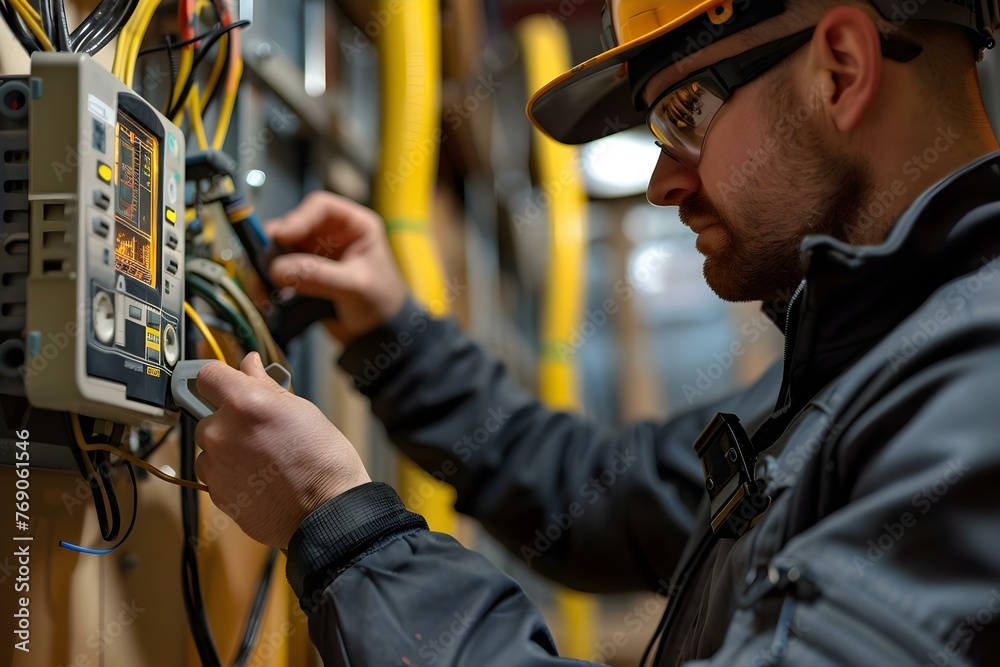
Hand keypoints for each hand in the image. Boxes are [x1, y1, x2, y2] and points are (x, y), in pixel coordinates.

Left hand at [193, 352, 370, 548]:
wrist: (326, 511)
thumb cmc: (323, 460)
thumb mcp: (301, 409)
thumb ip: (266, 386)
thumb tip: (249, 365)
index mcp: (243, 403)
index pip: (207, 375)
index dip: (220, 377)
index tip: (229, 383)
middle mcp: (221, 432)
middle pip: (208, 415)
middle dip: (230, 419)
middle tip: (261, 431)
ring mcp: (215, 465)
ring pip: (210, 446)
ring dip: (228, 448)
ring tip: (263, 459)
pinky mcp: (216, 493)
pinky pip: (215, 473)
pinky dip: (231, 473)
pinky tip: (260, 478)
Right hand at [264, 191, 408, 344]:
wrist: (380, 335)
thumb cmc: (381, 304)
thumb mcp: (354, 286)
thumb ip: (318, 275)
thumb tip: (276, 270)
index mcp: (353, 225)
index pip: (319, 207)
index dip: (297, 219)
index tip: (281, 238)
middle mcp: (330, 234)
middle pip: (291, 227)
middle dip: (273, 248)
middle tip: (262, 269)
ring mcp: (314, 254)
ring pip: (278, 251)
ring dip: (265, 269)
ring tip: (260, 291)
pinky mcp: (301, 275)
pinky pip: (276, 273)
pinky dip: (267, 284)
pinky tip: (264, 299)